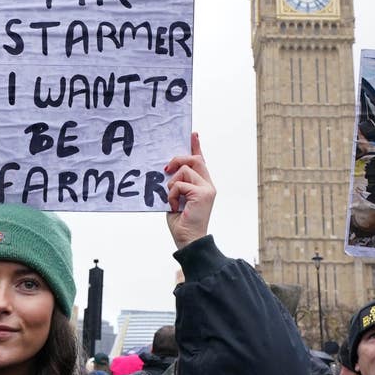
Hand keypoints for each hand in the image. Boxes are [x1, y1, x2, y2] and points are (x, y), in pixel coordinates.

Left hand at [164, 132, 214, 249]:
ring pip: (184, 170)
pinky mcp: (203, 193)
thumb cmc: (181, 222)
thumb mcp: (177, 198)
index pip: (201, 160)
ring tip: (173, 200)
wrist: (188, 240)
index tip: (193, 133)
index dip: (196, 146)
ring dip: (172, 184)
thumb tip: (167, 171)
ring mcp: (207, 188)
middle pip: (194, 159)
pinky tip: (175, 206)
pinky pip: (179, 184)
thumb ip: (177, 184)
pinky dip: (172, 195)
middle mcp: (208, 185)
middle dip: (177, 160)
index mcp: (203, 185)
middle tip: (165, 169)